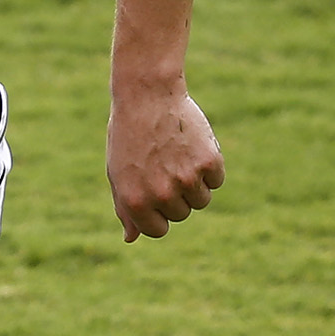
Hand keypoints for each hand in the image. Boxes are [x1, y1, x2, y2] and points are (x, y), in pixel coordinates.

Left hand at [106, 83, 222, 241]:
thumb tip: (131, 238)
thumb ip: (125, 208)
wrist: (147, 97)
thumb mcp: (118, 173)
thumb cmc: (129, 136)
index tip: (155, 191)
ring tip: (177, 156)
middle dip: (175, 195)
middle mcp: (162, 195)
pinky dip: (209, 167)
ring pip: (201, 200)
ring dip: (194, 183)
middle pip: (181, 214)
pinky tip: (191, 147)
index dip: (158, 212)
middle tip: (163, 165)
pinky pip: (216, 180)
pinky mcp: (208, 163)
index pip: (158, 230)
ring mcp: (186, 180)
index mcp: (136, 203)